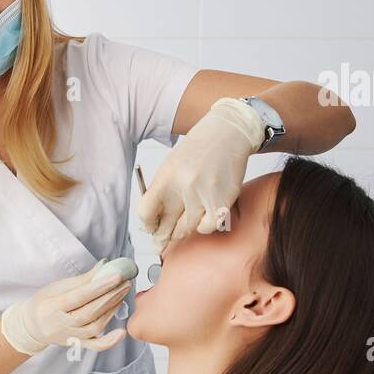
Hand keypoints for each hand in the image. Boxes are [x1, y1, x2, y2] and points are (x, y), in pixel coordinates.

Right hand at [0, 260, 132, 354]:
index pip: (79, 296)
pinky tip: (122, 333)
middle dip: (111, 296)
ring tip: (122, 295)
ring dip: (112, 310)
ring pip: (95, 326)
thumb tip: (104, 266)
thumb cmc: (44, 303)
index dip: (99, 286)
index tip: (117, 276)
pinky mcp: (77, 344)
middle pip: (90, 311)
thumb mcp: (57, 287)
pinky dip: (110, 341)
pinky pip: (95, 346)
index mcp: (52, 306)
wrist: (32, 326)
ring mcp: (70, 337)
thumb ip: (82, 279)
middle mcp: (61, 324)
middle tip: (125, 283)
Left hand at [137, 97, 262, 252]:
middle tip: (163, 240)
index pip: (145, 212)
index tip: (151, 228)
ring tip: (187, 219)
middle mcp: (184, 185)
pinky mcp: (222, 200)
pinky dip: (205, 225)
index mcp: (166, 176)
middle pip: (167, 226)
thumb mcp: (172, 166)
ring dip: (186, 228)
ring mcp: (204, 193)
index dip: (147, 224)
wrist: (228, 132)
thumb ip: (162, 192)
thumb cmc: (199, 150)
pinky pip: (208, 227)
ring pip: (188, 228)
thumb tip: (155, 222)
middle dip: (164, 236)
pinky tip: (205, 215)